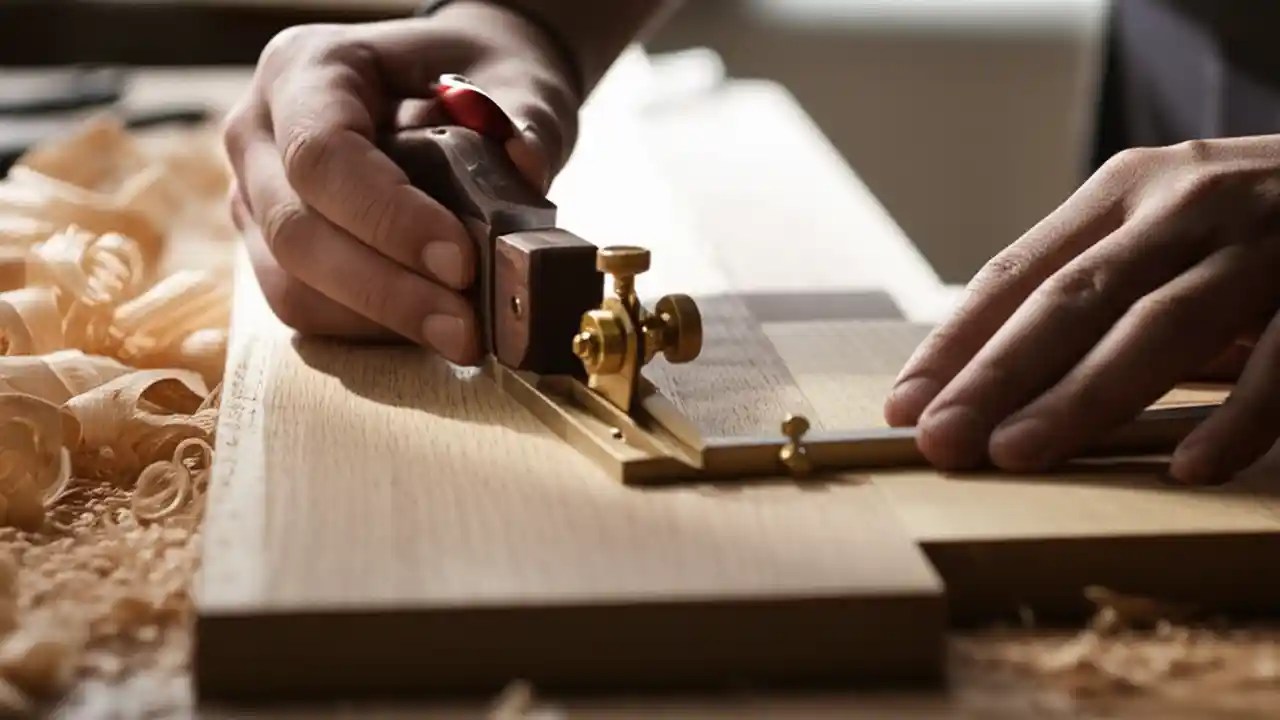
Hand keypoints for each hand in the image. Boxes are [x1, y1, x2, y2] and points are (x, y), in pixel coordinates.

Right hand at [223, 2, 579, 363]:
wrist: (454, 79)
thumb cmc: (474, 75)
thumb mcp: (513, 79)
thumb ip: (524, 120)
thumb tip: (527, 169)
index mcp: (306, 68)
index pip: (323, 153)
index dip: (387, 217)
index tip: (460, 261)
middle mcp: (261, 133)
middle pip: (296, 231)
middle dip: (387, 290)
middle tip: (465, 327)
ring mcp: (255, 197)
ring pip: (291, 286)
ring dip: (379, 322)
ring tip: (461, 334)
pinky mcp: (272, 251)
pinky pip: (306, 310)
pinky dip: (372, 329)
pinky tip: (431, 326)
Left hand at [884, 137, 1279, 483]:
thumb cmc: (1243, 226)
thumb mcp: (1157, 231)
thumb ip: (1088, 285)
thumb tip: (981, 369)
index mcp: (1123, 193)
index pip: (1017, 274)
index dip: (957, 344)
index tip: (906, 407)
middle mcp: (1183, 206)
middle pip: (1071, 302)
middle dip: (996, 377)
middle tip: (941, 443)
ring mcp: (1262, 244)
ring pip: (1159, 328)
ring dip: (1084, 397)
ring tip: (1019, 454)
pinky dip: (1236, 418)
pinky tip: (1188, 469)